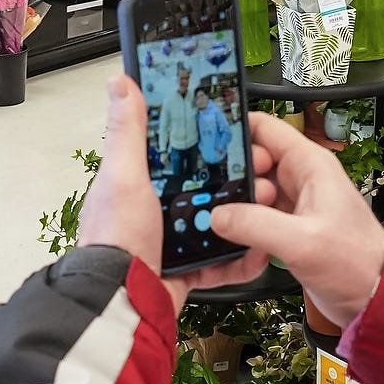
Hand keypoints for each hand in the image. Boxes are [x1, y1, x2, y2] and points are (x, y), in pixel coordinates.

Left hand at [78, 75, 267, 311]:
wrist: (124, 301)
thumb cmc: (116, 238)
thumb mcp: (123, 176)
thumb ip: (126, 131)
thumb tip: (120, 83)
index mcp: (134, 184)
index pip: (171, 152)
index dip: (200, 140)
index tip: (230, 129)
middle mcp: (151, 212)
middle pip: (201, 187)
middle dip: (233, 180)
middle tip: (261, 169)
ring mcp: (169, 242)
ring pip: (215, 222)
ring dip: (243, 216)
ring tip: (267, 203)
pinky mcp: (184, 271)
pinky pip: (219, 262)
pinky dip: (240, 258)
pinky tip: (258, 248)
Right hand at [210, 114, 383, 331]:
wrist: (375, 299)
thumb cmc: (356, 264)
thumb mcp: (302, 242)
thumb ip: (256, 225)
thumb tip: (218, 216)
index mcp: (309, 166)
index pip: (265, 128)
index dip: (234, 131)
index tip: (205, 144)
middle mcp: (301, 180)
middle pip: (253, 161)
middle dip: (229, 175)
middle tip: (211, 194)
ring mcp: (294, 205)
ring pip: (252, 191)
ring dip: (234, 203)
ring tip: (217, 219)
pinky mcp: (289, 229)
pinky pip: (257, 217)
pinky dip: (242, 226)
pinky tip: (229, 239)